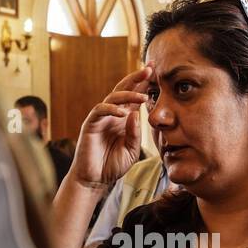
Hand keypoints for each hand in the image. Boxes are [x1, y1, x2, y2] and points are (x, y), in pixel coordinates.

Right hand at [71, 66, 151, 189]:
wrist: (95, 180)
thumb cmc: (113, 165)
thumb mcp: (131, 150)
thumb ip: (135, 134)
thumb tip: (136, 113)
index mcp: (124, 118)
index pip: (135, 96)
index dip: (144, 83)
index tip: (156, 70)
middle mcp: (113, 114)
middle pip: (124, 89)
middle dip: (136, 78)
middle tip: (149, 68)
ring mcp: (101, 118)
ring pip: (113, 97)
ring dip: (128, 94)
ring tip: (143, 97)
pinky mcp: (90, 124)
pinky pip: (100, 110)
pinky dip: (111, 109)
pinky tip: (123, 113)